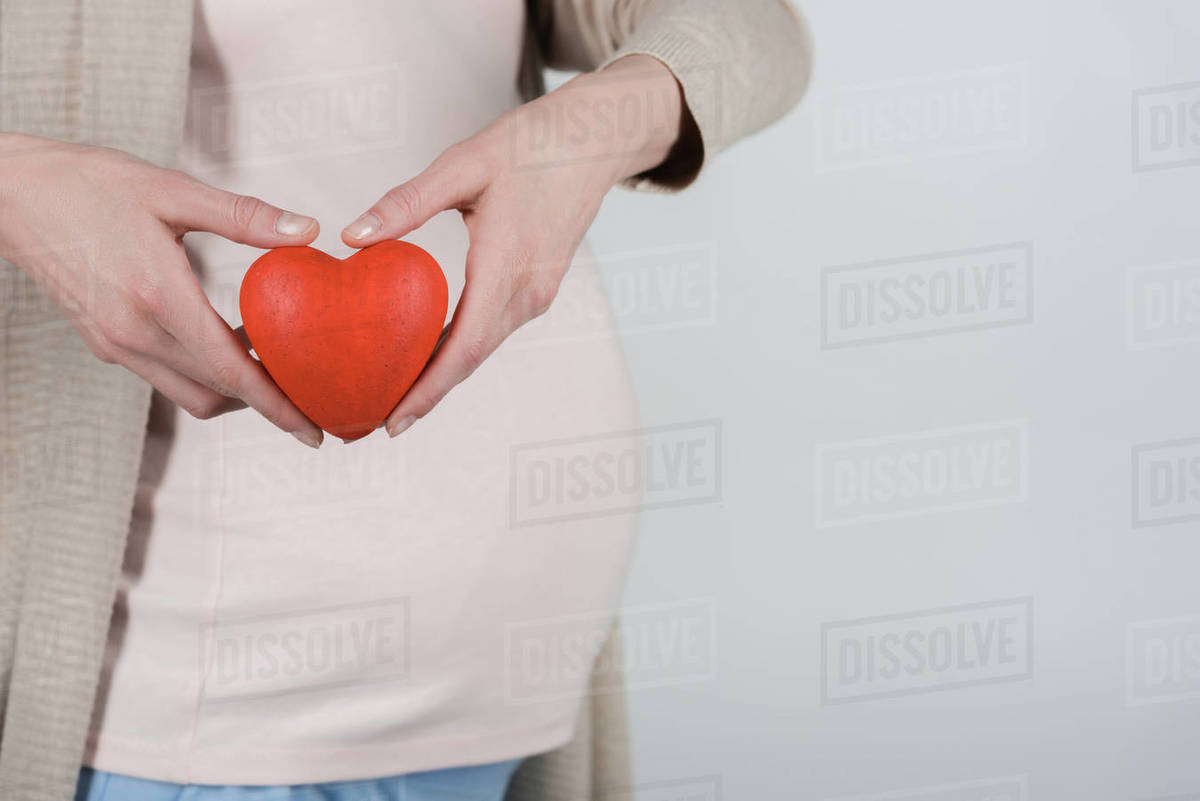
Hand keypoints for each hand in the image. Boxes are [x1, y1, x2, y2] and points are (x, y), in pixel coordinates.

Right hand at [0, 135, 325, 447]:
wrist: (11, 194)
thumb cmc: (89, 184)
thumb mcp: (172, 191)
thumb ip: (244, 216)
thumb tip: (307, 230)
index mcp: (157, 296)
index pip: (230, 371)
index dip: (277, 406)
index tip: (312, 431)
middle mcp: (134, 333)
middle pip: (217, 395)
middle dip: (267, 404)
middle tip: (311, 397)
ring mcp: (115, 344)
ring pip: (191, 394)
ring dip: (235, 390)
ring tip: (276, 368)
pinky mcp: (105, 343)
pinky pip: (167, 376)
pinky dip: (205, 373)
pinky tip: (231, 342)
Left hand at [342, 55, 688, 436]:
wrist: (595, 140)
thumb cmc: (531, 145)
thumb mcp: (463, 164)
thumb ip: (406, 203)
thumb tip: (353, 237)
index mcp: (505, 267)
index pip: (462, 348)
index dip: (427, 390)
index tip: (394, 422)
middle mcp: (526, 292)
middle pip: (470, 361)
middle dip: (424, 397)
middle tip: (374, 424)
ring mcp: (536, 294)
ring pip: (481, 349)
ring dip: (441, 377)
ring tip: (394, 397)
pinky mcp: (537, 289)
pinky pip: (492, 330)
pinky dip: (459, 350)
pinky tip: (429, 354)